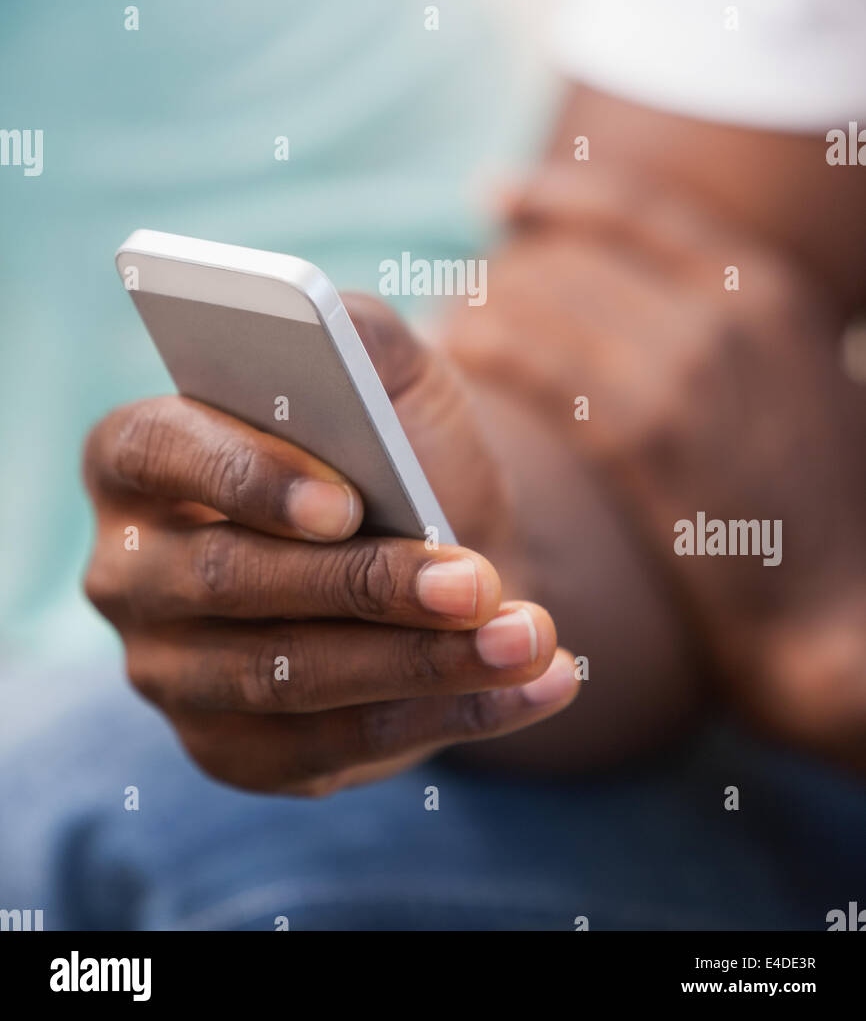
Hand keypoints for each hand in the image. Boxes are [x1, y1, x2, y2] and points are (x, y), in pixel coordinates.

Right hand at [83, 296, 575, 796]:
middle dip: (361, 586)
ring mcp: (169, 671)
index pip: (154, 451)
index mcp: (140, 454)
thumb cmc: (396, 446)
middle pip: (223, 579)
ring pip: (282, 679)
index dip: (244, 477)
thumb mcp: (386, 371)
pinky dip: (445, 716)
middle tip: (474, 582)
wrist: (440, 548)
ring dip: (418, 662)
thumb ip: (351, 331)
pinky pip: (328, 750)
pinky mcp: (229, 749)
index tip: (345, 503)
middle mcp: (128, 569)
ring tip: (526, 636)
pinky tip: (532, 684)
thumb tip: (321, 324)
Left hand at [447, 165, 865, 769]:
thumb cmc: (821, 503)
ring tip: (444, 324)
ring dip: (481, 307)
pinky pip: (540, 367)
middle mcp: (727, 312)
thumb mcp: (801, 379)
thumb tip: (657, 297)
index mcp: (766, 288)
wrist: (846, 606)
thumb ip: (735, 326)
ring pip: (547, 303)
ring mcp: (689, 369)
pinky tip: (456, 357)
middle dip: (503, 268)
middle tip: (457, 288)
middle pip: (575, 255)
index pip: (636, 208)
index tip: (496, 193)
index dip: (552, 195)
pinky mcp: (650, 437)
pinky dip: (487, 351)